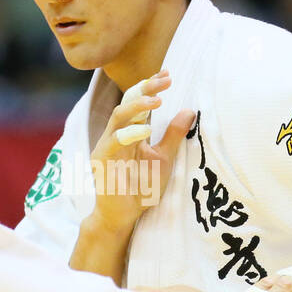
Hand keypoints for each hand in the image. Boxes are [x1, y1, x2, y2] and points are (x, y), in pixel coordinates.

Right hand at [86, 70, 194, 234]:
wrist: (123, 216)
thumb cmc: (142, 188)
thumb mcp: (164, 158)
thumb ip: (174, 135)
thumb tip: (189, 109)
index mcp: (129, 131)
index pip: (137, 102)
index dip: (150, 86)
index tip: (167, 74)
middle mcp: (116, 135)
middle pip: (127, 103)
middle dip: (145, 88)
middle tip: (165, 79)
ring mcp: (107, 147)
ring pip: (118, 117)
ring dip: (136, 105)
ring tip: (157, 99)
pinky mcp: (102, 162)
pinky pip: (114, 143)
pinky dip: (129, 134)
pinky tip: (145, 130)